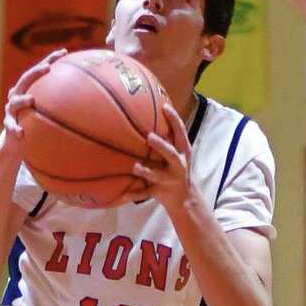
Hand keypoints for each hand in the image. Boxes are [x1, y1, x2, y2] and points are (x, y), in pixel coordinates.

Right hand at [0, 49, 65, 165]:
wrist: (15, 142)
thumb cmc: (36, 124)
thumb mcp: (49, 113)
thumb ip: (65, 105)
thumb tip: (93, 103)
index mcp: (29, 88)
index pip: (40, 70)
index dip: (51, 59)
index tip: (64, 52)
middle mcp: (18, 95)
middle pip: (25, 80)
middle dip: (35, 72)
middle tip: (46, 68)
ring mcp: (11, 110)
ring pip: (14, 102)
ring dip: (22, 100)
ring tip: (31, 99)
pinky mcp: (8, 124)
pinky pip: (10, 125)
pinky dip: (15, 128)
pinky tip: (21, 133)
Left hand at [131, 100, 194, 217]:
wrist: (185, 198)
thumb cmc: (176, 167)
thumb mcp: (178, 152)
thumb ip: (168, 136)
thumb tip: (149, 111)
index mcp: (183, 152)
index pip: (181, 133)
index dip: (174, 119)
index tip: (165, 107)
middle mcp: (178, 165)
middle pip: (171, 154)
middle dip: (161, 146)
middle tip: (150, 137)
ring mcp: (169, 179)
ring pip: (156, 175)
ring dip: (146, 171)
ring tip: (135, 166)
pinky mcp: (158, 191)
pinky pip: (143, 193)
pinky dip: (132, 194)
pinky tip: (120, 194)